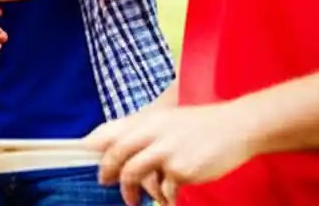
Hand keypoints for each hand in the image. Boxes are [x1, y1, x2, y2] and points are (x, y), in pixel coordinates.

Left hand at [84, 101, 258, 205]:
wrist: (238, 127)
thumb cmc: (201, 126)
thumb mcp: (167, 120)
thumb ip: (143, 132)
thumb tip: (116, 148)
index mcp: (146, 120)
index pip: (108, 131)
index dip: (91, 145)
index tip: (80, 156)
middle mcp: (152, 133)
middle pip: (116, 155)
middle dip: (107, 173)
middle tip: (105, 182)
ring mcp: (166, 152)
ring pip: (134, 175)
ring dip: (131, 192)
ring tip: (133, 200)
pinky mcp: (181, 170)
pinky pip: (163, 190)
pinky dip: (164, 198)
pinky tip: (169, 200)